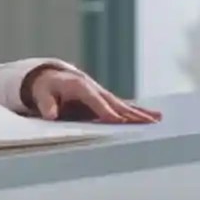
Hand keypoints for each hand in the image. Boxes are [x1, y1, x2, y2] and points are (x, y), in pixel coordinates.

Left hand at [23, 66, 161, 123]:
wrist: (51, 77)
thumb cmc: (46, 88)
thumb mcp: (41, 94)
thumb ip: (46, 104)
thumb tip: (51, 115)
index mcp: (80, 86)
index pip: (95, 101)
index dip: (106, 111)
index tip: (118, 120)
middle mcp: (95, 88)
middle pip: (115, 103)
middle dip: (131, 113)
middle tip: (148, 122)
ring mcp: (102, 94)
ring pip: (123, 105)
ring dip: (140, 113)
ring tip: (158, 118)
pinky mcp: (105, 100)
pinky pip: (123, 107)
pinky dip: (137, 112)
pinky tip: (154, 117)